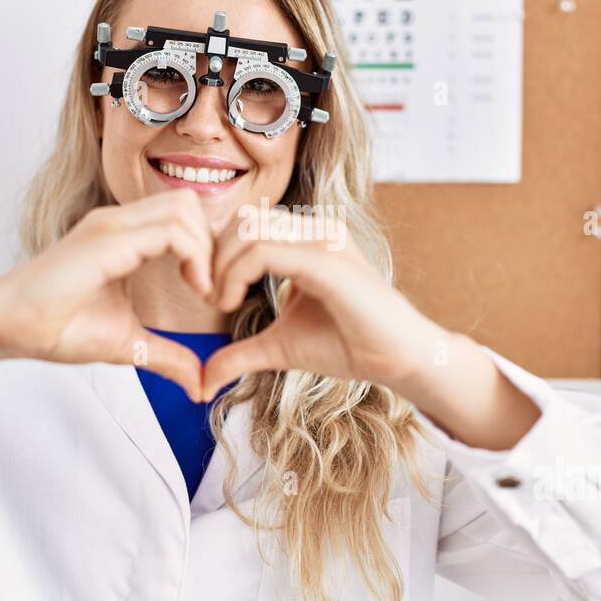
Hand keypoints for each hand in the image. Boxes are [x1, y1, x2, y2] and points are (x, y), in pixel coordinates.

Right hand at [0, 190, 213, 399]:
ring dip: (207, 250)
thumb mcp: (130, 344)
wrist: (10, 327)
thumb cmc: (57, 328)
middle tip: (210, 289)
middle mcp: (120, 221)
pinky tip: (192, 289)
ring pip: (186, 209)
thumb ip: (168, 356)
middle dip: (213, 244)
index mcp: (126, 235)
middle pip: (190, 203)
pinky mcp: (108, 239)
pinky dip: (195, 256)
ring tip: (201, 290)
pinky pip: (172, 230)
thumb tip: (200, 385)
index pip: (185, 216)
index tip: (209, 293)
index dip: (208, 249)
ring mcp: (113, 224)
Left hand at [199, 209, 444, 401]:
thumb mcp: (279, 347)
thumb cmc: (349, 346)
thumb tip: (203, 381)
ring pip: (247, 230)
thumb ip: (241, 354)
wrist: (397, 359)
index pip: (245, 224)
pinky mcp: (326, 260)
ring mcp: (322, 240)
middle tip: (209, 297)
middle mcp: (315, 229)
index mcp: (307, 238)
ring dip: (220, 266)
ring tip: (221, 302)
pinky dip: (235, 274)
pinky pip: (263, 251)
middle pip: (241, 220)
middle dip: (212, 256)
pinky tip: (232, 305)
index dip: (216, 254)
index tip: (210, 295)